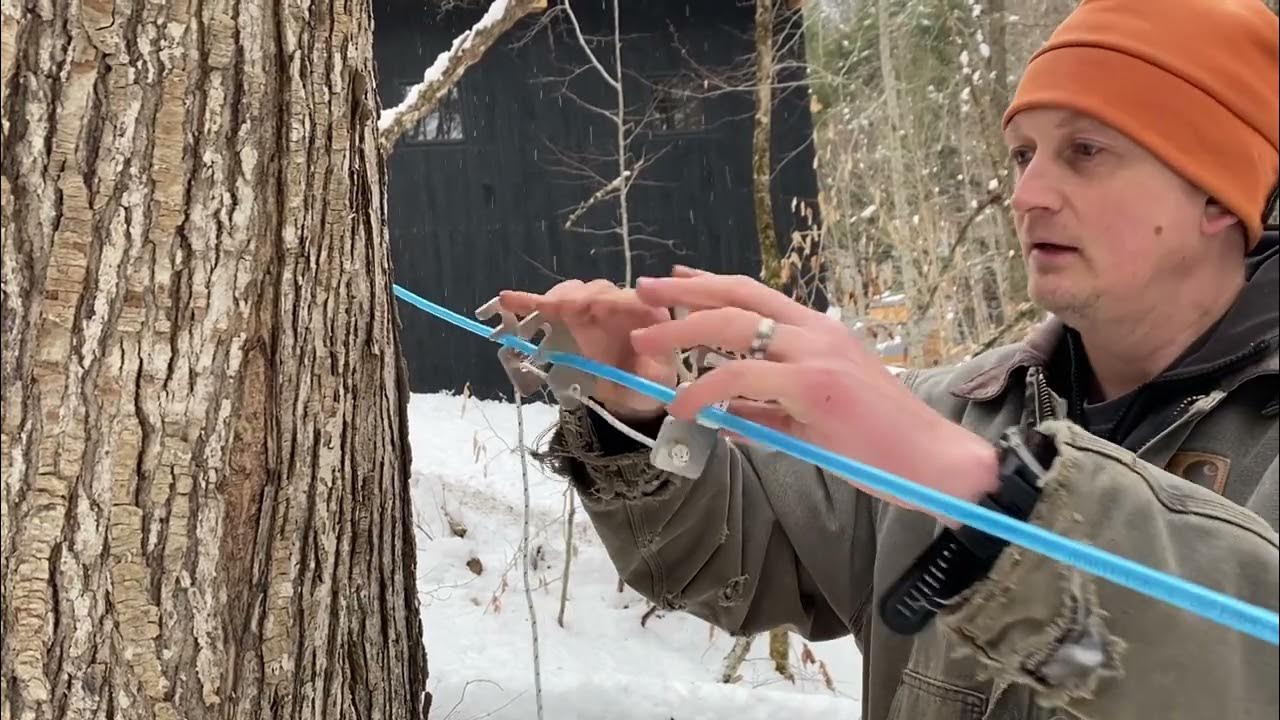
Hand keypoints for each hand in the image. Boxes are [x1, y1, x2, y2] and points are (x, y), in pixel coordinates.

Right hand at [498, 279, 675, 419]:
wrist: (634, 395)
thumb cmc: (647, 387)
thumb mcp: (654, 384)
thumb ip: (653, 370)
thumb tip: (641, 346)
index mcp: (647, 315)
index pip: (625, 299)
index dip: (602, 301)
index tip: (580, 308)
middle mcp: (621, 304)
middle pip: (595, 291)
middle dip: (573, 300)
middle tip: (552, 310)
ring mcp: (595, 308)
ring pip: (573, 293)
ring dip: (552, 302)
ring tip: (534, 315)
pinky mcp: (574, 316)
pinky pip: (551, 306)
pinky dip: (529, 303)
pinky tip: (507, 300)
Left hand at [629, 267, 997, 520]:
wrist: (934, 462)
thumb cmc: (881, 445)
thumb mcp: (813, 421)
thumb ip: (769, 411)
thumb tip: (725, 418)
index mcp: (820, 333)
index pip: (756, 295)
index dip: (711, 284)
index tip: (675, 280)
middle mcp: (817, 332)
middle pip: (737, 297)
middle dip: (683, 293)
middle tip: (642, 292)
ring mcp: (816, 354)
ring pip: (733, 327)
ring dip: (681, 332)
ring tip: (644, 342)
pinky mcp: (813, 385)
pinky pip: (743, 378)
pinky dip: (705, 389)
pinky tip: (684, 406)